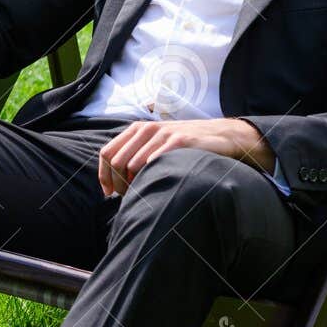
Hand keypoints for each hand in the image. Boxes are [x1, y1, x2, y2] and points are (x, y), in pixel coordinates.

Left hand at [98, 117, 273, 196]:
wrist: (222, 135)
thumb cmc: (186, 146)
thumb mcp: (157, 145)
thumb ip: (136, 155)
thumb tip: (112, 184)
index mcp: (137, 130)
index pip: (106, 153)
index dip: (104, 176)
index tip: (109, 194)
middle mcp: (146, 129)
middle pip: (116, 162)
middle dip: (119, 184)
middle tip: (131, 197)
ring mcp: (163, 133)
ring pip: (133, 164)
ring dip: (134, 185)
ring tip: (145, 195)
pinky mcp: (180, 141)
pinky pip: (155, 161)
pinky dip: (151, 177)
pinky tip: (158, 186)